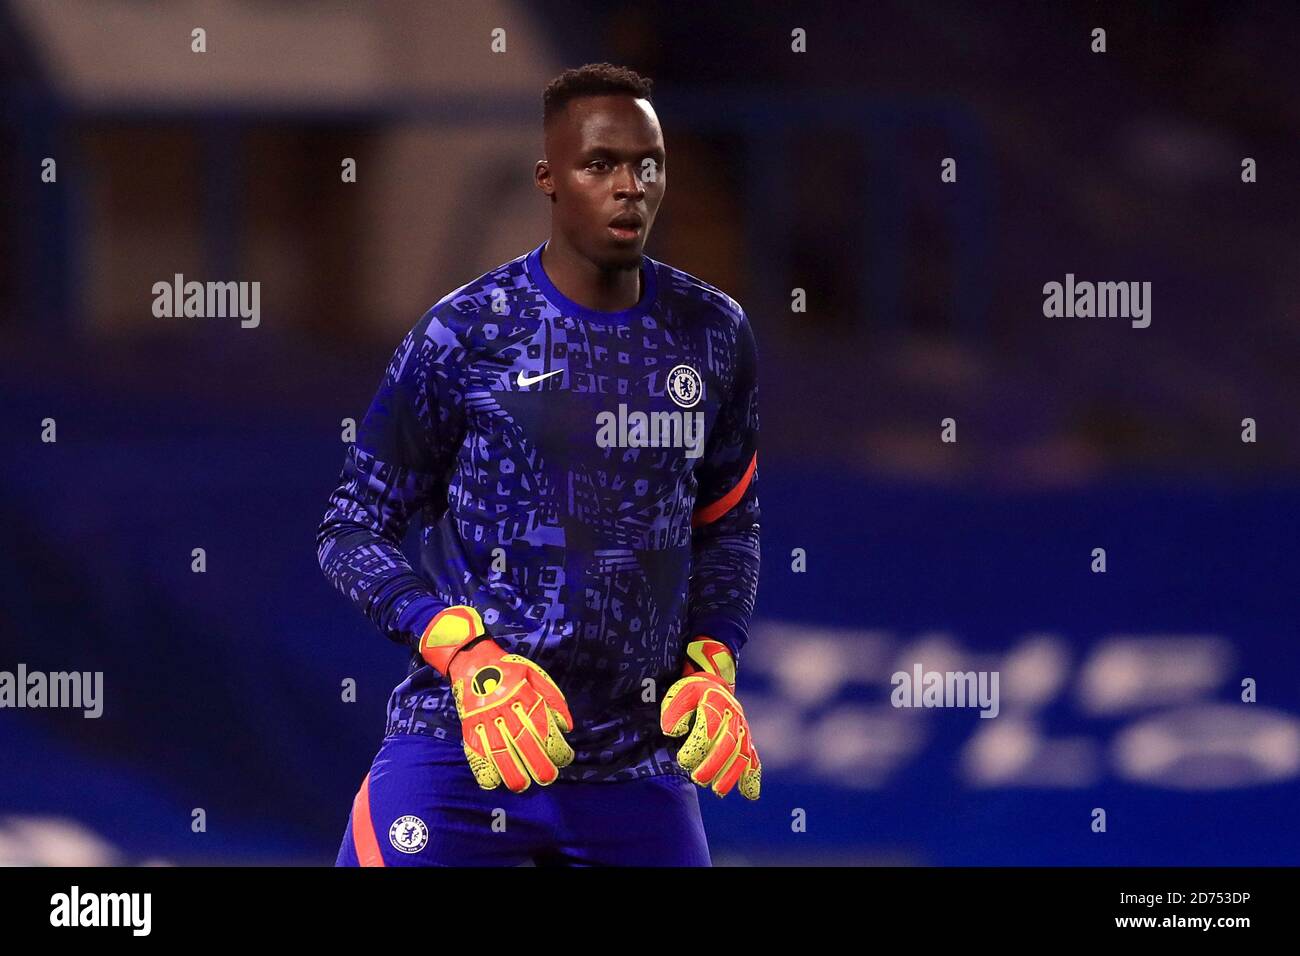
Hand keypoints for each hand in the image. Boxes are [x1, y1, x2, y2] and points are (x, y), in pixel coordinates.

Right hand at [420, 606, 574, 791]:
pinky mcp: (468, 727)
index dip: (556, 748)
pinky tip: (494, 782)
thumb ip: (553, 699)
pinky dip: (482, 770)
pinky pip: (474, 752)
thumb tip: (567, 727)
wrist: (474, 661)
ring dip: (512, 773)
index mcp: (524, 697)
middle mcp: (505, 710)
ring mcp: (484, 720)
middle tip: (548, 778)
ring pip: (499, 752)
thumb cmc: (509, 671)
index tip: (564, 759)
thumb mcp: (535, 675)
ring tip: (522, 785)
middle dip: (538, 765)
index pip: (543, 728)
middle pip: (523, 743)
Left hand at [660, 638, 760, 799]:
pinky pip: (753, 758)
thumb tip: (673, 731)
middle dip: (714, 764)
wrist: (713, 685)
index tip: (683, 760)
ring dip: (731, 774)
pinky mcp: (747, 740)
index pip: (710, 726)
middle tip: (698, 780)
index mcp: (715, 702)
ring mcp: (742, 729)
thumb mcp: (679, 695)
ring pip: (742, 753)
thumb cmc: (692, 694)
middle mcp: (733, 716)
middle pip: (728, 743)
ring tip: (718, 791)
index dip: (698, 745)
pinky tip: (750, 794)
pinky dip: (753, 776)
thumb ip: (673, 712)